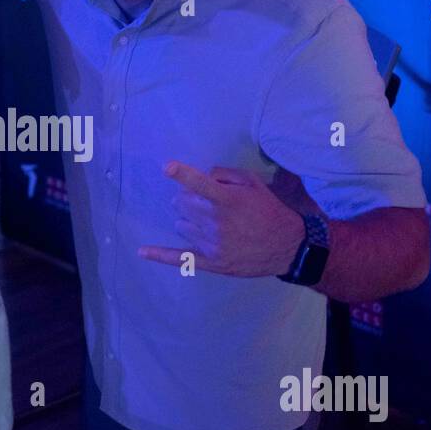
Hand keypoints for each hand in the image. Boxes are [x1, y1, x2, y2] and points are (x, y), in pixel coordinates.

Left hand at [138, 161, 305, 277]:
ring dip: (189, 220)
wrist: (288, 247)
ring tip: (209, 222)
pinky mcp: (211, 262)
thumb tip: (203, 175)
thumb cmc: (270, 211)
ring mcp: (212, 244)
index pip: (201, 184)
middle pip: (181, 203)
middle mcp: (216, 222)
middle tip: (204, 202)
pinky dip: (160, 254)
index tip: (167, 167)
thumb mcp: (255, 184)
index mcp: (228, 201)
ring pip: (181, 225)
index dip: (182, 174)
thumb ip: (227, 175)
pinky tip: (142, 251)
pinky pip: (180, 258)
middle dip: (187, 199)